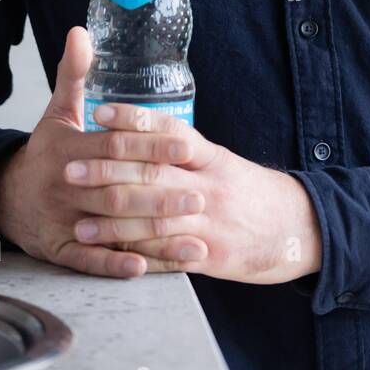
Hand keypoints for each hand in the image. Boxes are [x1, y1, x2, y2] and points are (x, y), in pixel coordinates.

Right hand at [0, 26, 173, 277]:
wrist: (4, 196)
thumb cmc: (44, 151)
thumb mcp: (57, 111)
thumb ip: (73, 73)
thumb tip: (81, 31)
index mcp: (67, 150)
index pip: (113, 148)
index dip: (148, 148)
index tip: (185, 150)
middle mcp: (64, 186)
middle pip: (116, 192)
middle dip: (160, 197)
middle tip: (200, 199)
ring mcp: (61, 221)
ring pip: (110, 230)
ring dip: (153, 238)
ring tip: (193, 242)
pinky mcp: (58, 251)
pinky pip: (88, 262)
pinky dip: (115, 266)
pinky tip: (145, 269)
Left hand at [64, 99, 322, 284]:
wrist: (298, 228)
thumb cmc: (251, 192)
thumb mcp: (223, 162)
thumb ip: (185, 152)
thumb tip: (141, 132)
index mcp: (211, 157)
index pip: (169, 131)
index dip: (134, 121)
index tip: (101, 112)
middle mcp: (209, 185)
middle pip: (153, 174)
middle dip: (108, 171)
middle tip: (71, 167)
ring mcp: (210, 222)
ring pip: (154, 219)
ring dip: (113, 222)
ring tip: (80, 223)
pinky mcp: (211, 256)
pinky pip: (168, 257)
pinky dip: (138, 257)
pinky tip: (113, 258)